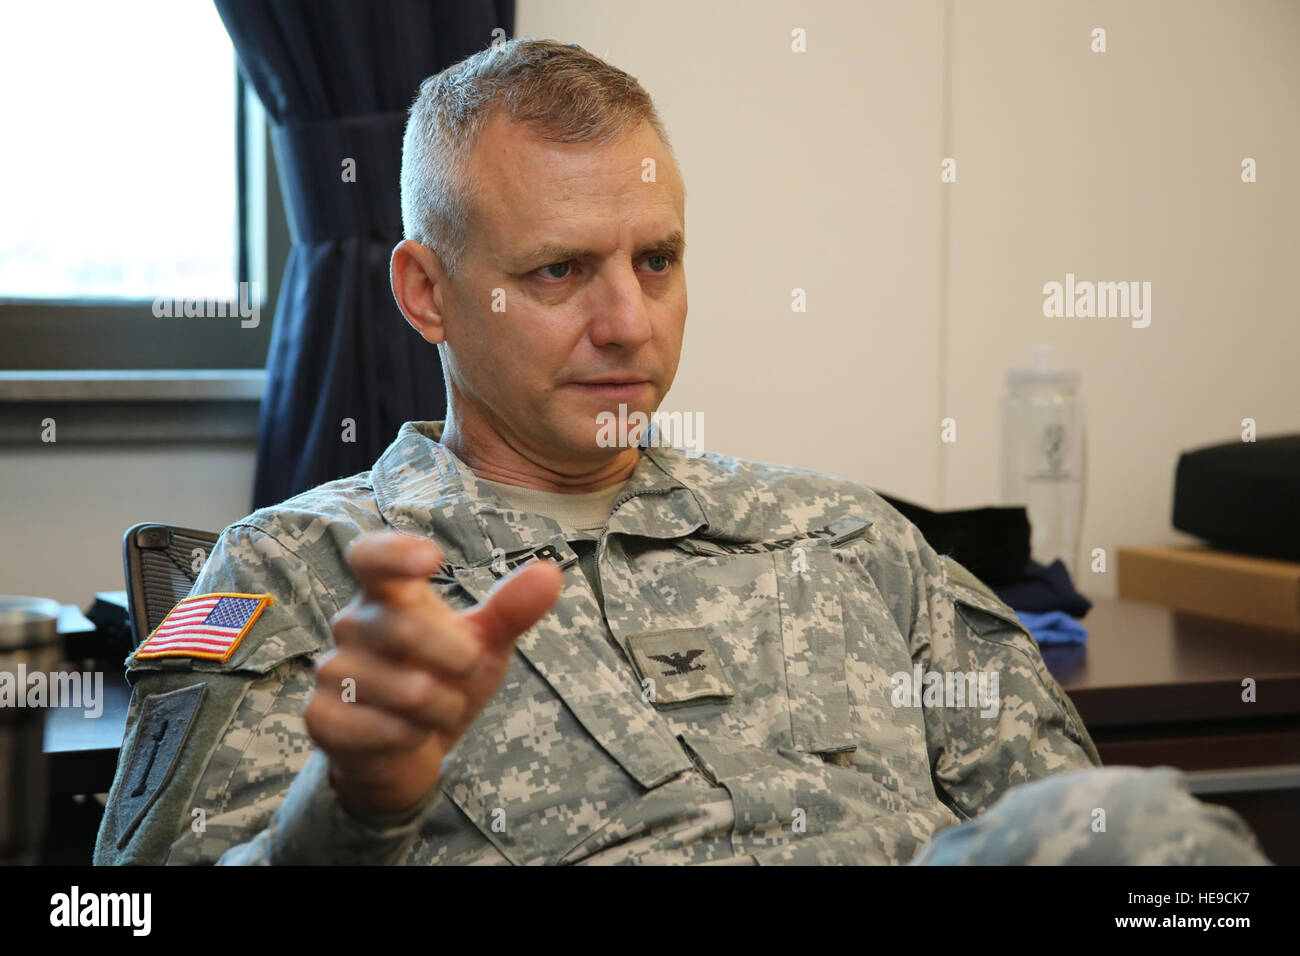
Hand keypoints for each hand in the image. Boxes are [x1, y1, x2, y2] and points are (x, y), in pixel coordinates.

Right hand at [303, 530, 562, 817]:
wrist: (405, 749)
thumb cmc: (443, 678)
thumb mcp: (484, 643)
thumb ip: (511, 610)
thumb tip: (551, 573)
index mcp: (387, 594)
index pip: (371, 556)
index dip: (394, 553)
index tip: (433, 558)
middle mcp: (351, 624)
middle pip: (405, 628)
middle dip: (457, 658)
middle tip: (467, 668)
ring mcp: (331, 670)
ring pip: (407, 690)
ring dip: (443, 708)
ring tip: (438, 708)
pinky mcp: (322, 717)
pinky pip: (384, 728)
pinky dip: (414, 736)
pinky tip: (409, 733)